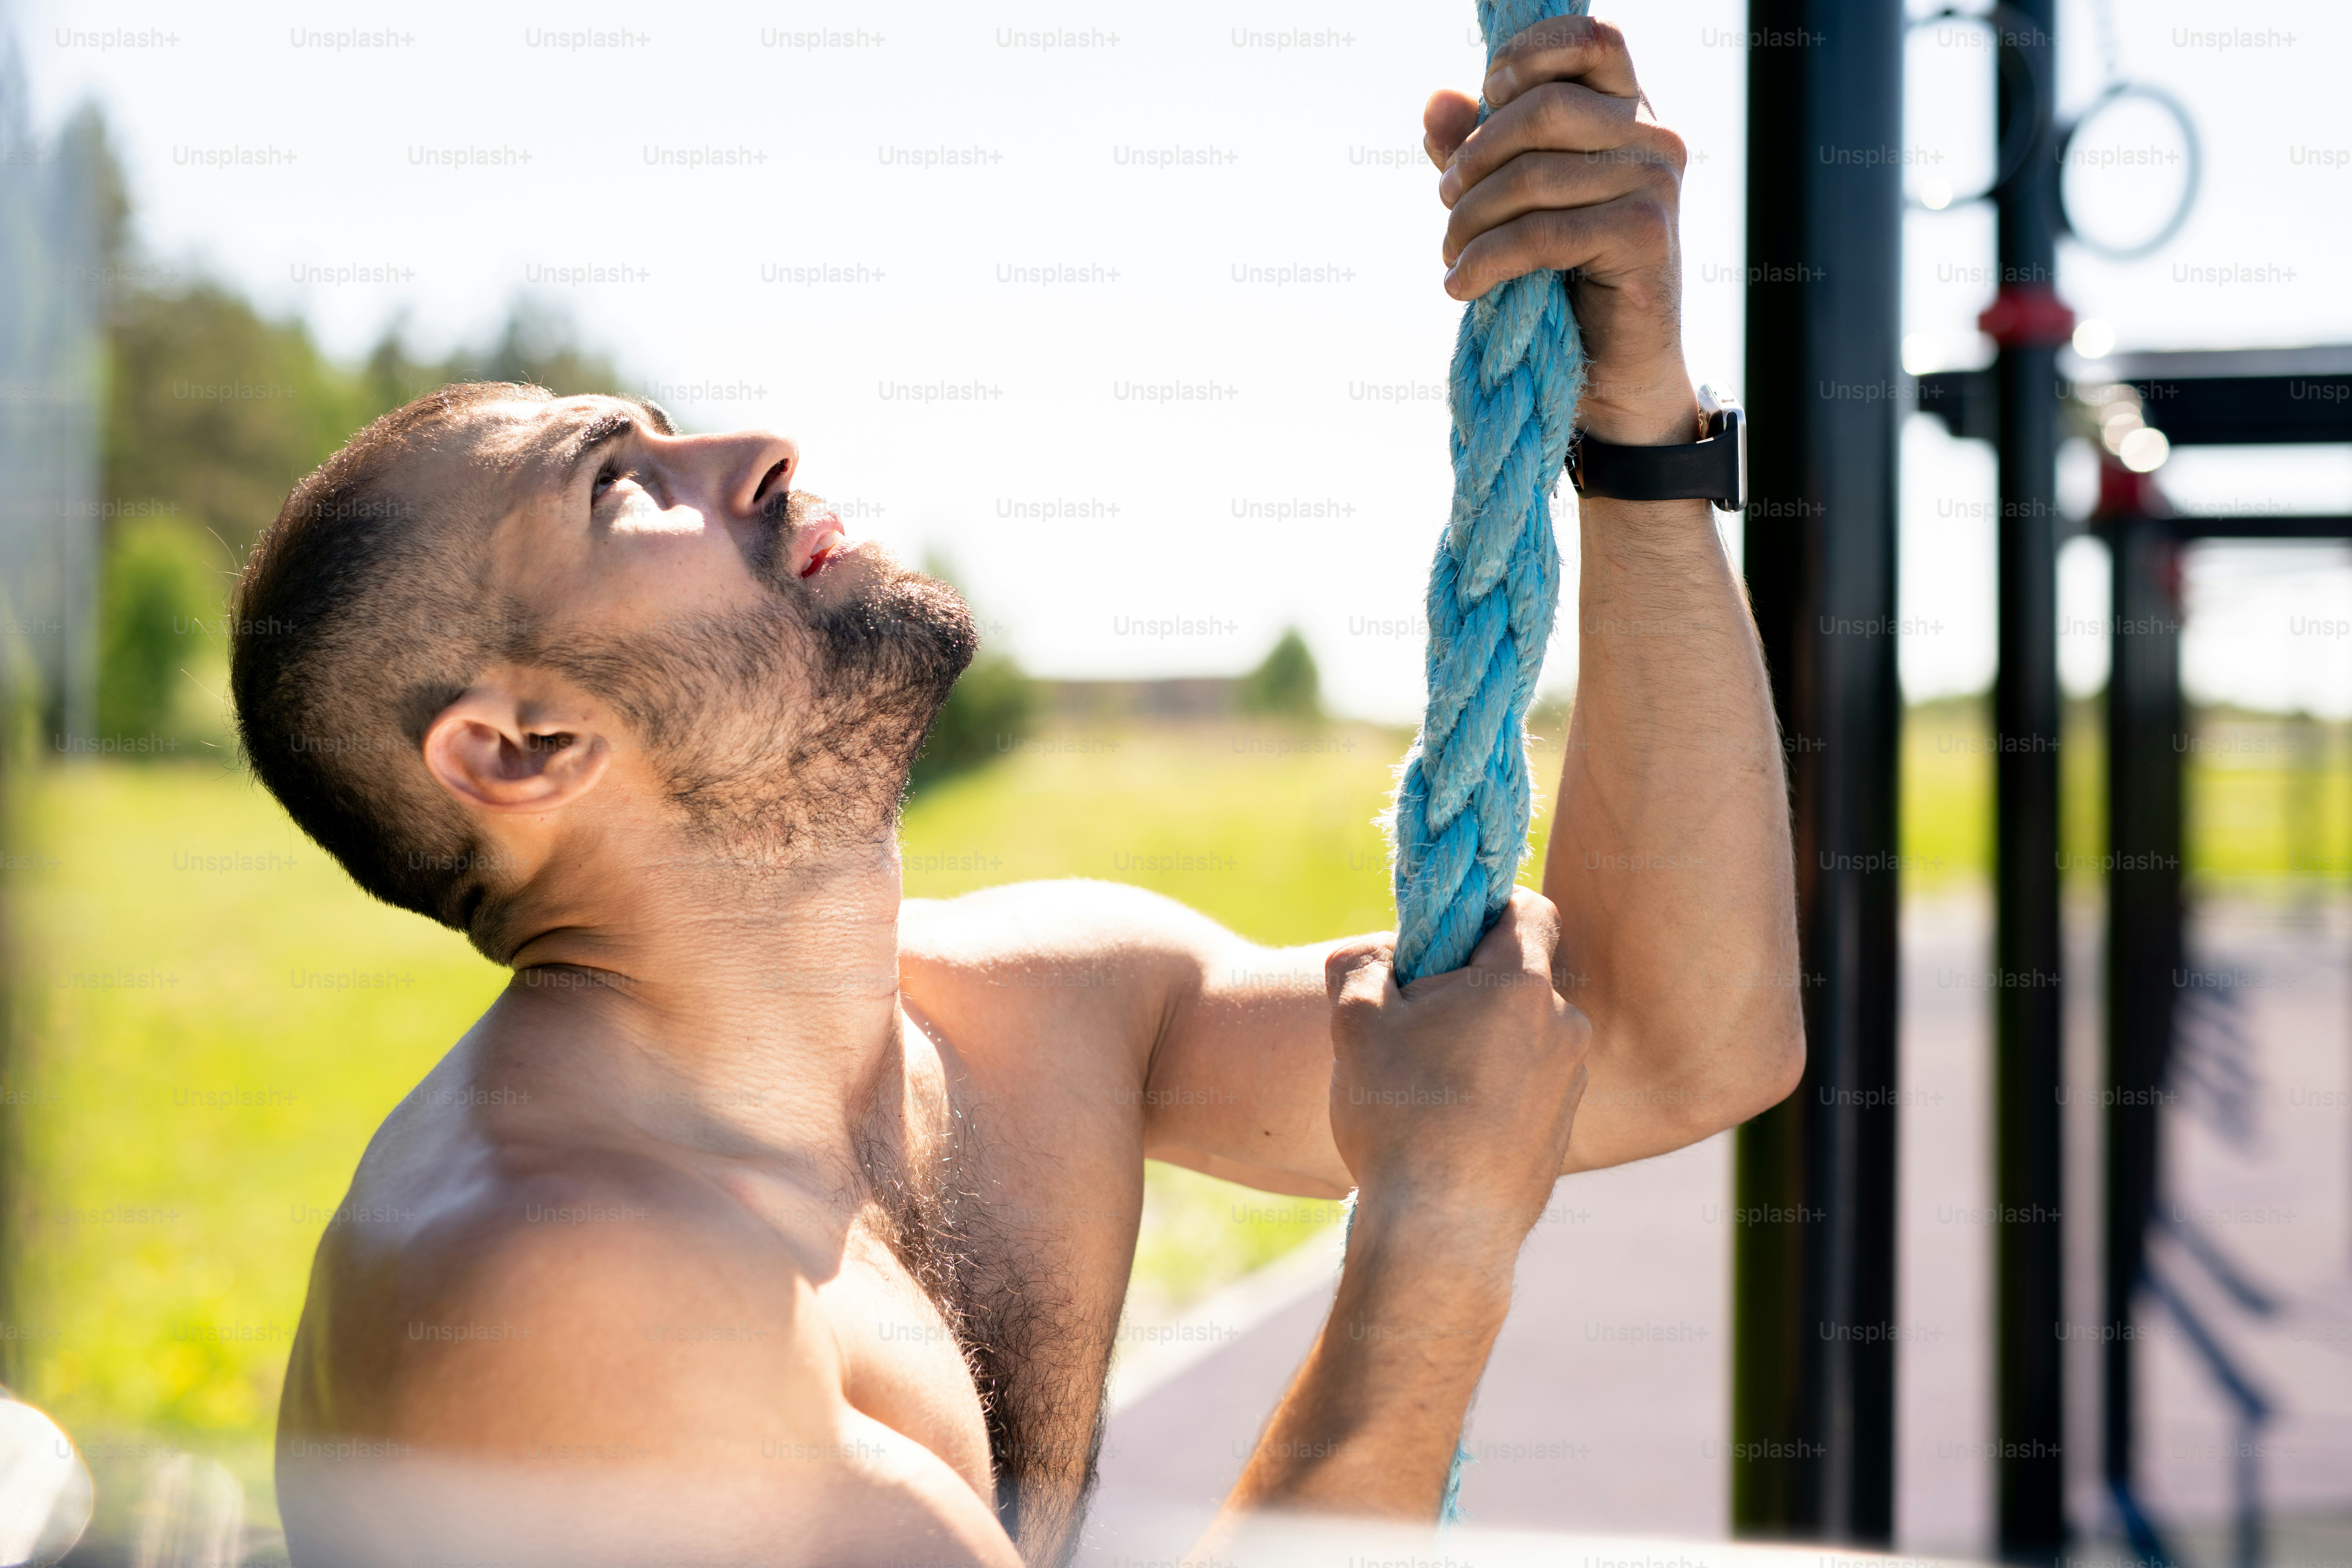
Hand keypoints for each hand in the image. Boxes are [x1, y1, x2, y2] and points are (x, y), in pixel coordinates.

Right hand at [1324, 889, 1590, 1261]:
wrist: (1440, 1234)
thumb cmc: (1399, 1118)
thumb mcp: (1356, 1025)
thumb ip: (1363, 968)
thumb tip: (1377, 956)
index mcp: (1522, 985)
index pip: (1528, 907)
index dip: (1482, 910)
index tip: (1438, 942)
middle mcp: (1564, 1026)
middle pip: (1517, 975)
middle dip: (1468, 987)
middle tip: (1412, 1023)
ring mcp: (1569, 1082)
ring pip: (1522, 1033)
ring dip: (1479, 1041)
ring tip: (1423, 1083)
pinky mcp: (1561, 1130)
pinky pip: (1527, 1083)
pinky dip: (1492, 1087)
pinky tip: (1445, 1124)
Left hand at [1425, 16, 1697, 445]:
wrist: (1615, 369)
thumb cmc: (1563, 277)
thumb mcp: (1513, 200)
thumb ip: (1478, 146)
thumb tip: (1436, 101)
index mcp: (1628, 110)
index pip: (1590, 38)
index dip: (1528, 54)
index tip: (1486, 93)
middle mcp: (1653, 135)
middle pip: (1543, 108)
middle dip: (1475, 158)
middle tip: (1446, 203)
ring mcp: (1655, 183)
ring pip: (1533, 175)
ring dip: (1471, 220)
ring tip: (1452, 254)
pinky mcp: (1645, 236)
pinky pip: (1542, 233)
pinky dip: (1486, 261)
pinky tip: (1461, 285)